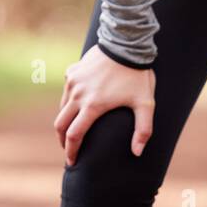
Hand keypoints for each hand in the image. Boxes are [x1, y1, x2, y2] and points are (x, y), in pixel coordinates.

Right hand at [54, 44, 154, 166]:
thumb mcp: (146, 104)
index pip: (74, 135)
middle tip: (69, 150)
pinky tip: (78, 104)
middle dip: (62, 141)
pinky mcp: (72, 71)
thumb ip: (143, 130)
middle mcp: (78, 95)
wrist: (126, 44)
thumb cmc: (137, 75)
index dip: (71, 152)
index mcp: (93, 106)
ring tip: (74, 128)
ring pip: (62, 107)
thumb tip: (137, 153)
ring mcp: (73, 81)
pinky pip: (67, 90)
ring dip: (65, 121)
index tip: (72, 162)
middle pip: (60, 124)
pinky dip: (69, 101)